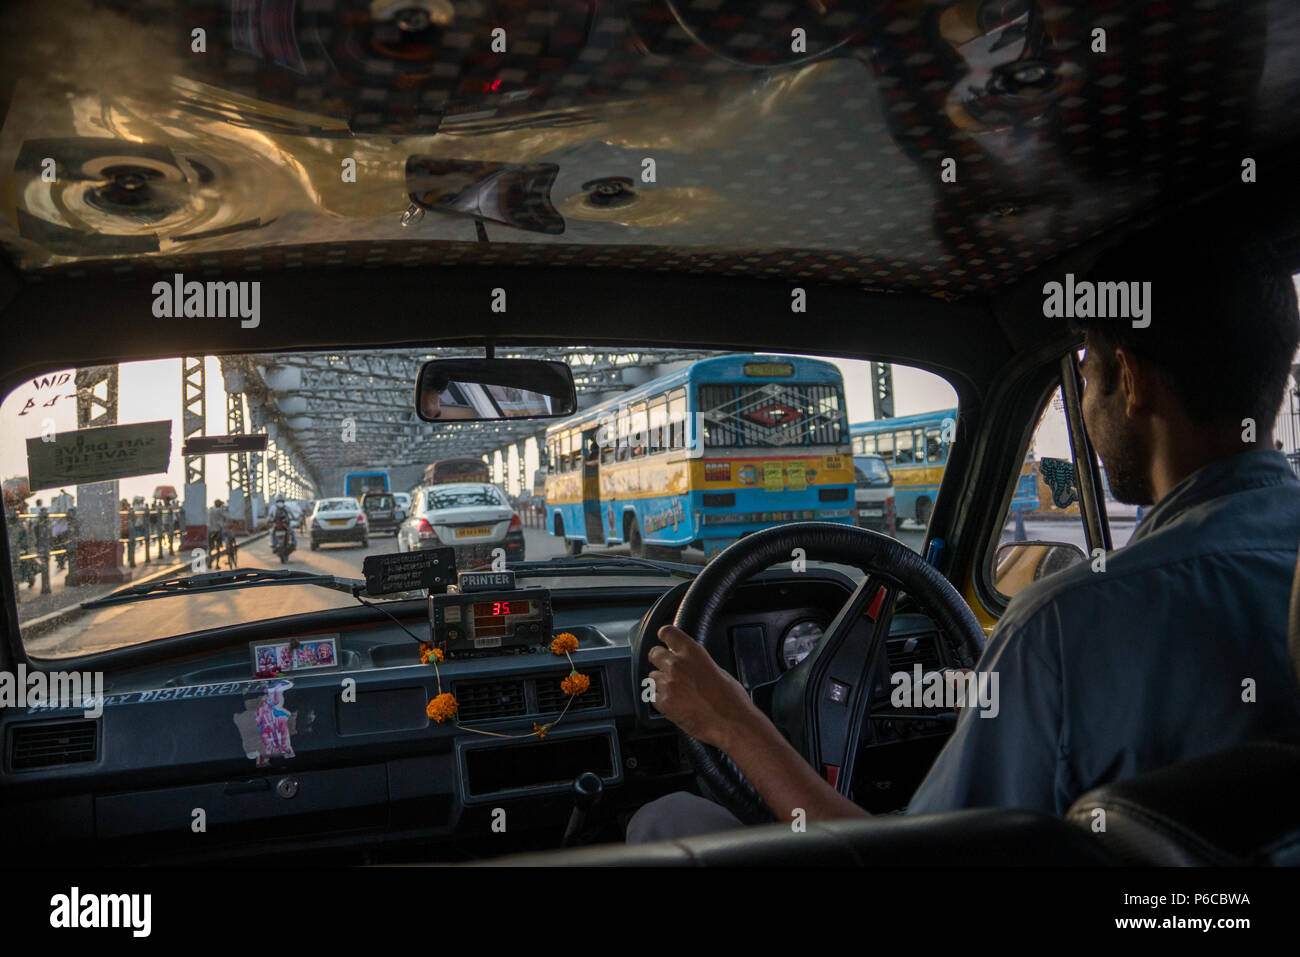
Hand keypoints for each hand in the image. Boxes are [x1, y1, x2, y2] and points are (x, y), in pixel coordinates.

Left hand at [647, 625, 762, 750]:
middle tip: (668, 669)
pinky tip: (675, 703)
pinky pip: (653, 696)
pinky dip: (661, 699)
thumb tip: (689, 662)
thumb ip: (697, 662)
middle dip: (659, 660)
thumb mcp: (717, 670)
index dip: (665, 636)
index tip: (664, 640)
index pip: (668, 632)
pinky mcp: (663, 702)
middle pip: (654, 654)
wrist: (731, 723)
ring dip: (661, 681)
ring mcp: (668, 684)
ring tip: (677, 692)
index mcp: (692, 652)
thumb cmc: (731, 699)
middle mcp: (676, 664)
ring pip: (652, 676)